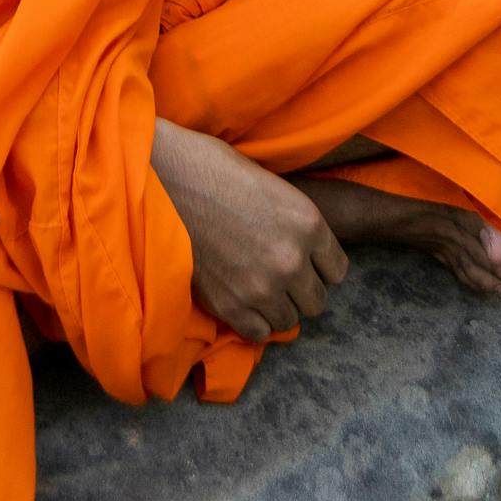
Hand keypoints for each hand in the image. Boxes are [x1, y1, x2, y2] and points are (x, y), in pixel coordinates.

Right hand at [151, 118, 347, 343]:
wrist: (163, 179)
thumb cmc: (213, 168)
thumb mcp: (272, 186)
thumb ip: (294, 223)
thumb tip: (302, 249)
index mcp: (308, 223)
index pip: (338, 270)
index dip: (318, 265)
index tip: (303, 261)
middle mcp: (291, 260)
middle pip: (317, 301)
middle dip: (300, 289)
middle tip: (277, 274)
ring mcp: (261, 287)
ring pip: (289, 320)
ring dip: (276, 306)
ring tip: (256, 286)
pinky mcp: (229, 306)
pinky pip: (259, 333)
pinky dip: (252, 320)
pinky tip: (240, 299)